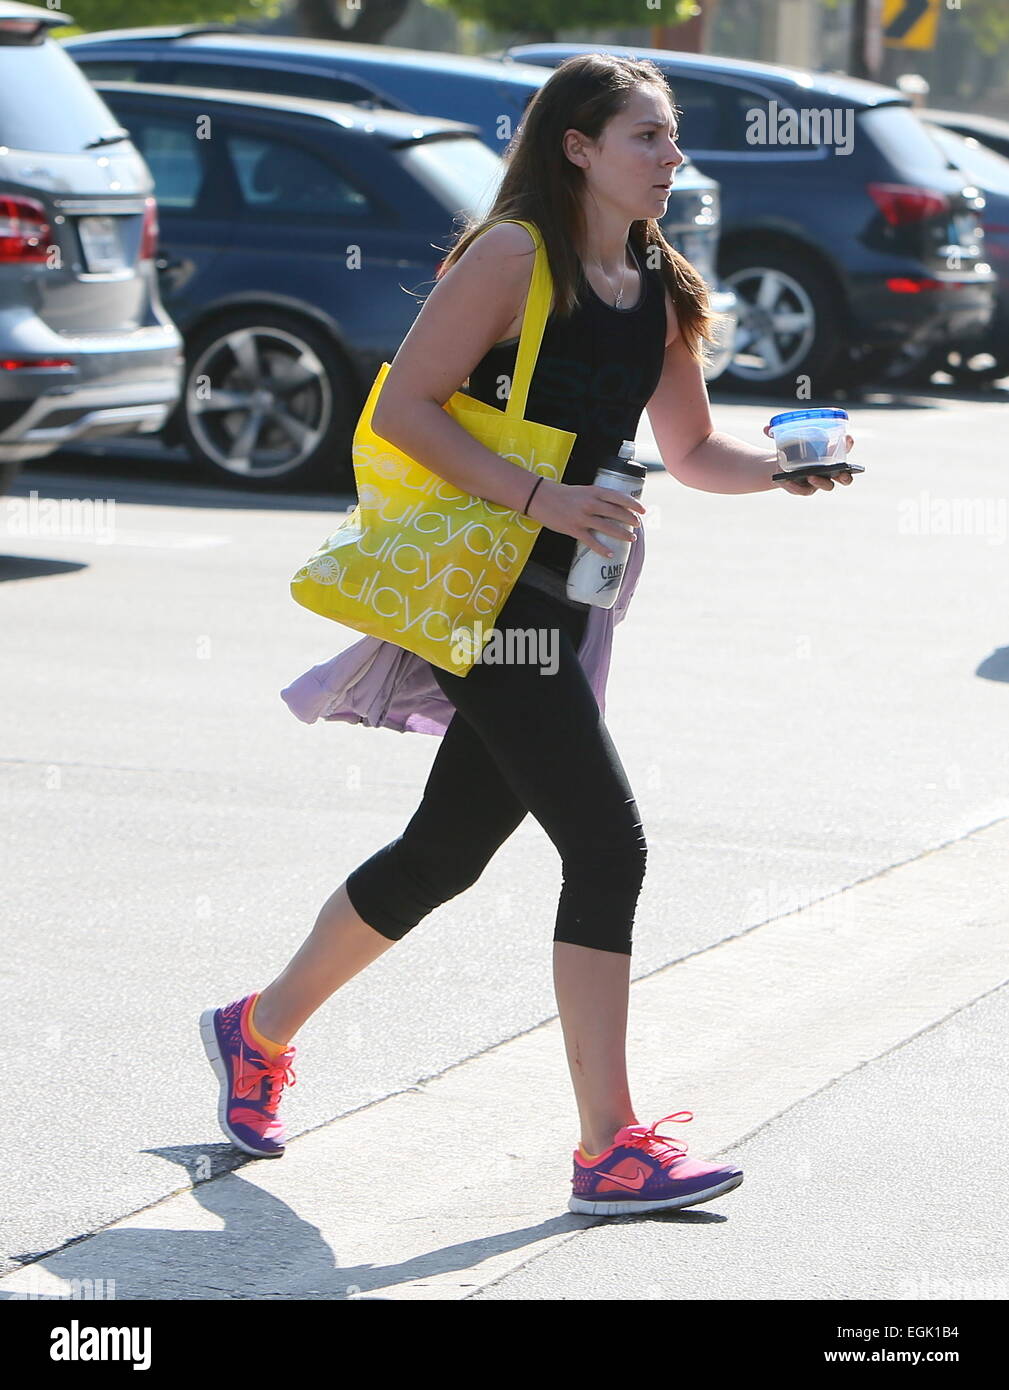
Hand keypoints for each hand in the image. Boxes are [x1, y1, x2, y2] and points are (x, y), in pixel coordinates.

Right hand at [528, 480, 645, 558]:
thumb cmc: (560, 494)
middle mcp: (590, 503)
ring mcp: (581, 517)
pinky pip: (591, 542)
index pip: (618, 497)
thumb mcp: (581, 491)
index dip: (632, 504)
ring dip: (622, 534)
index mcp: (593, 491)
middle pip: (616, 512)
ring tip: (631, 538)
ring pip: (607, 527)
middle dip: (630, 519)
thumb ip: (595, 498)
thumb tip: (610, 508)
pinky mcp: (573, 529)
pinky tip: (610, 554)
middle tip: (638, 525)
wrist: (539, 497)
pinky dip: (602, 549)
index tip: (642, 510)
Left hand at [764, 426, 856, 493]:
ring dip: (821, 482)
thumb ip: (777, 432)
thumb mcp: (787, 438)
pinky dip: (795, 486)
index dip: (848, 444)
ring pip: (828, 486)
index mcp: (831, 454)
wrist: (782, 465)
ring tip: (811, 475)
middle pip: (845, 476)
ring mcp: (820, 481)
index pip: (845, 449)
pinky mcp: (806, 489)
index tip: (847, 438)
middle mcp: (830, 470)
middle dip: (846, 474)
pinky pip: (803, 490)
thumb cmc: (792, 449)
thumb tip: (766, 428)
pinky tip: (787, 481)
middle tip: (841, 471)